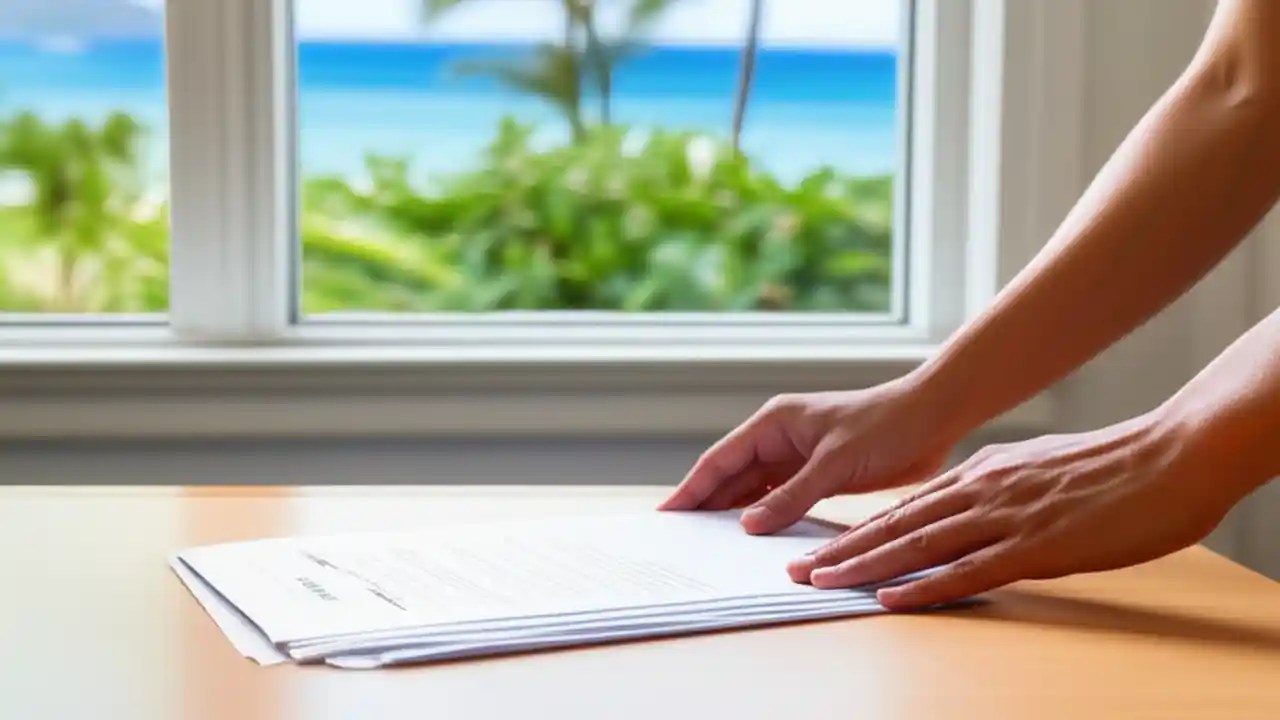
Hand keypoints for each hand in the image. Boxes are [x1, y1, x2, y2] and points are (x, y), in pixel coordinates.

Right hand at [659, 377, 962, 534]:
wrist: (931, 418)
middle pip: (731, 475)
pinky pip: (780, 498)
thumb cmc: (885, 426)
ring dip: (734, 512)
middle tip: (679, 537)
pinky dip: (766, 516)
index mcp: (773, 423)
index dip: (692, 487)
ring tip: (707, 543)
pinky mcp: (818, 473)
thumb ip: (790, 495)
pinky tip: (755, 538)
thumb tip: (748, 525)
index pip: (721, 459)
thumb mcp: (834, 464)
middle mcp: (779, 438)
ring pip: (754, 489)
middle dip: (706, 503)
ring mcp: (798, 456)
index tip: (667, 513)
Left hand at [787, 412, 1244, 609]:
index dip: (862, 529)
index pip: (910, 505)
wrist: (1171, 455)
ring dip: (865, 565)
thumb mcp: (1043, 468)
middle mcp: (983, 490)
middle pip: (898, 523)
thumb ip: (1004, 484)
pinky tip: (889, 597)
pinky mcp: (1035, 546)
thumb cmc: (1117, 467)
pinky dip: (923, 586)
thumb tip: (979, 497)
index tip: (825, 546)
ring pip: (918, 543)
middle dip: (843, 548)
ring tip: (823, 581)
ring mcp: (1006, 517)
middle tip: (799, 567)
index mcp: (986, 472)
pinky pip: (967, 570)